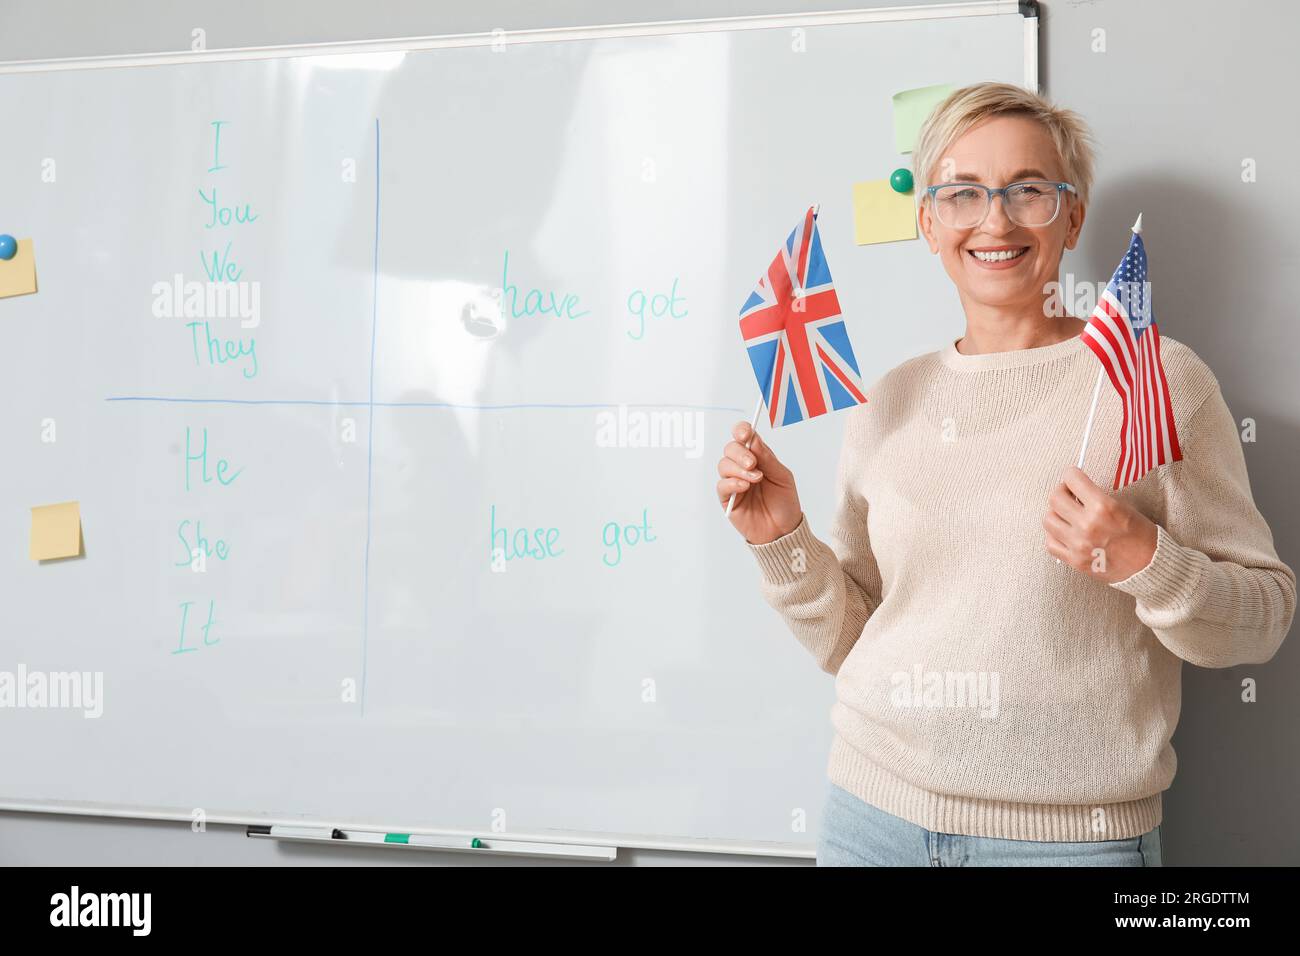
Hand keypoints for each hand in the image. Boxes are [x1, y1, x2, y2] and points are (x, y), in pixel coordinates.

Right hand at [716, 421, 802, 544]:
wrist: (783, 530)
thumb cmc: (784, 502)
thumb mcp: (782, 476)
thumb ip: (768, 458)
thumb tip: (754, 439)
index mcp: (757, 458)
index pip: (743, 438)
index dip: (741, 431)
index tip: (746, 433)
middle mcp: (742, 467)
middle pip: (730, 449)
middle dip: (740, 453)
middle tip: (753, 463)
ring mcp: (733, 482)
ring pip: (724, 465)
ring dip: (739, 469)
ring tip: (755, 479)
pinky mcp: (727, 499)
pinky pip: (722, 485)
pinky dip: (732, 483)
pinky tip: (744, 487)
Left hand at [1043, 465, 1158, 582]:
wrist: (1150, 567)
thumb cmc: (1142, 536)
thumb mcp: (1125, 507)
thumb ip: (1098, 498)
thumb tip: (1077, 490)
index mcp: (1103, 507)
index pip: (1072, 480)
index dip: (1071, 474)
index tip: (1072, 475)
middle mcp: (1088, 525)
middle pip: (1055, 499)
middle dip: (1061, 491)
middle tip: (1068, 493)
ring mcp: (1078, 544)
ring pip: (1048, 520)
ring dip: (1056, 513)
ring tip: (1066, 514)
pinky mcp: (1074, 561)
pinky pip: (1050, 543)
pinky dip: (1054, 535)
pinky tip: (1065, 532)